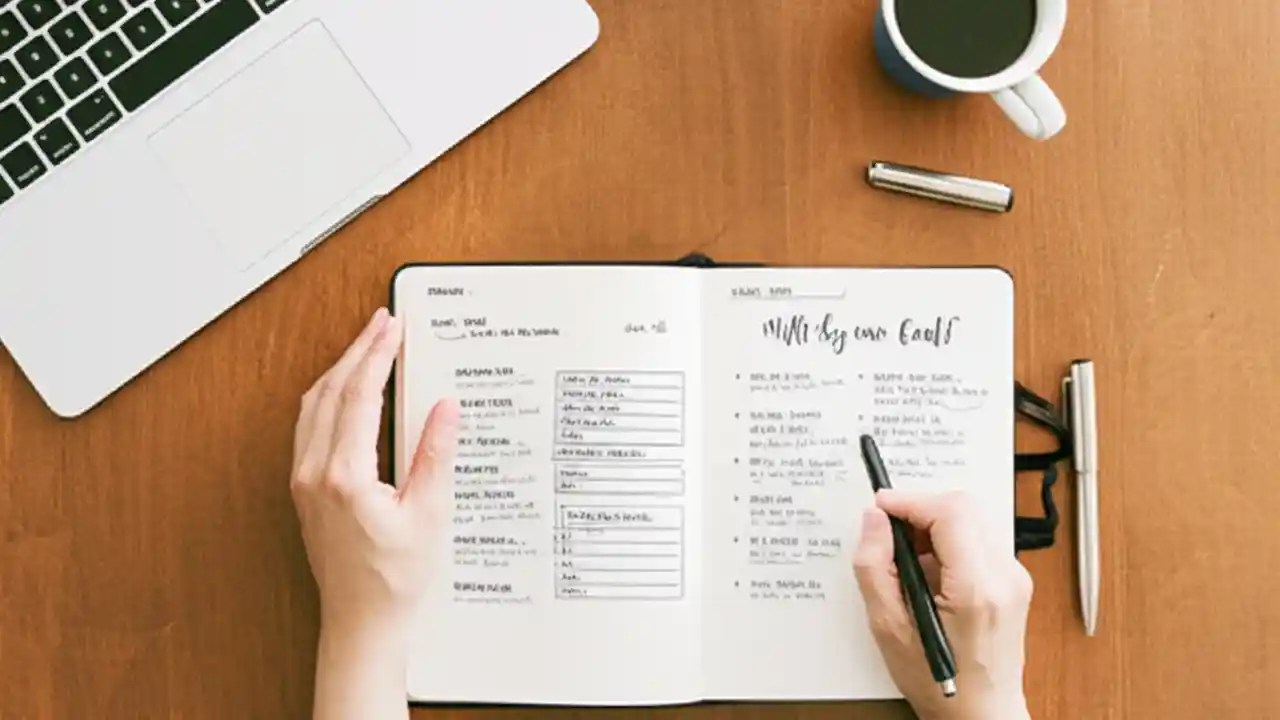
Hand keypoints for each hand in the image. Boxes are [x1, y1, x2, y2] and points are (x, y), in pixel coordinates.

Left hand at [291, 308, 458, 719]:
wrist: (361, 624)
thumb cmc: (395, 580)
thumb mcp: (430, 515)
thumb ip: (435, 455)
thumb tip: (444, 408)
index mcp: (345, 476)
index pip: (361, 396)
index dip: (378, 356)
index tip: (393, 327)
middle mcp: (315, 473)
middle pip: (332, 391)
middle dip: (358, 351)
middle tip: (383, 323)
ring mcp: (303, 481)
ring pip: (314, 406)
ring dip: (340, 370)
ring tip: (367, 346)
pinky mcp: (304, 490)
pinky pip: (309, 426)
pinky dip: (329, 396)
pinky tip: (347, 391)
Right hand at [854, 490, 1032, 719]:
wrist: (981, 713)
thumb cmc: (937, 680)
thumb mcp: (889, 627)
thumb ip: (875, 566)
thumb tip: (873, 520)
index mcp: (976, 589)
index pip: (950, 513)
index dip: (909, 501)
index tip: (879, 507)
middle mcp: (1004, 576)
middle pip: (964, 508)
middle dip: (921, 509)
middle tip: (890, 533)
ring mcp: (1014, 577)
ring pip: (972, 519)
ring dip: (934, 524)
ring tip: (908, 557)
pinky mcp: (1014, 580)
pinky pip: (979, 538)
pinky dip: (949, 540)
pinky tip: (929, 570)